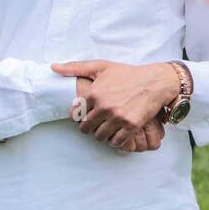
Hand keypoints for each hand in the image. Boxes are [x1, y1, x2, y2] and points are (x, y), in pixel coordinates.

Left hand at [54, 60, 176, 148]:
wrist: (155, 81)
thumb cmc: (128, 73)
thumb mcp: (101, 66)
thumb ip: (75, 67)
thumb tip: (53, 67)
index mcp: (94, 93)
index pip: (76, 115)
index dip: (80, 116)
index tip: (87, 115)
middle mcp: (104, 106)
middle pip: (86, 129)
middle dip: (90, 127)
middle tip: (99, 122)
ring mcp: (117, 117)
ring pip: (100, 136)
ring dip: (103, 134)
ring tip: (108, 127)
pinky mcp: (131, 125)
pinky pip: (116, 142)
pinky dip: (116, 140)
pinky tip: (119, 132)